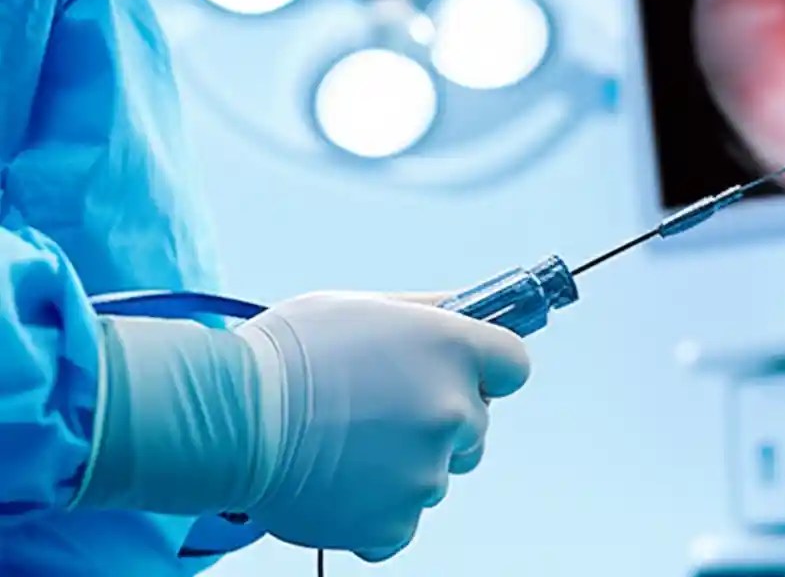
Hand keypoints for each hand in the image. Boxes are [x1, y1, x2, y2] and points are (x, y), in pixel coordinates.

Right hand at [238, 292, 529, 559]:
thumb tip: (463, 313)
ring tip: (344, 444)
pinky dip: (375, 511)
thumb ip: (424, 314)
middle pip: (477, 425)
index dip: (488, 370)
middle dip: (439, 420)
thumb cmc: (287, 353)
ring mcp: (427, 471)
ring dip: (404, 465)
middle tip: (379, 411)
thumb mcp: (363, 305)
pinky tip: (337, 481)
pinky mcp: (396, 522)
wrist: (228, 416)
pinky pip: (403, 522)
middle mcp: (452, 410)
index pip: (514, 365)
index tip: (462, 375)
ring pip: (437, 474)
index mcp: (452, 349)